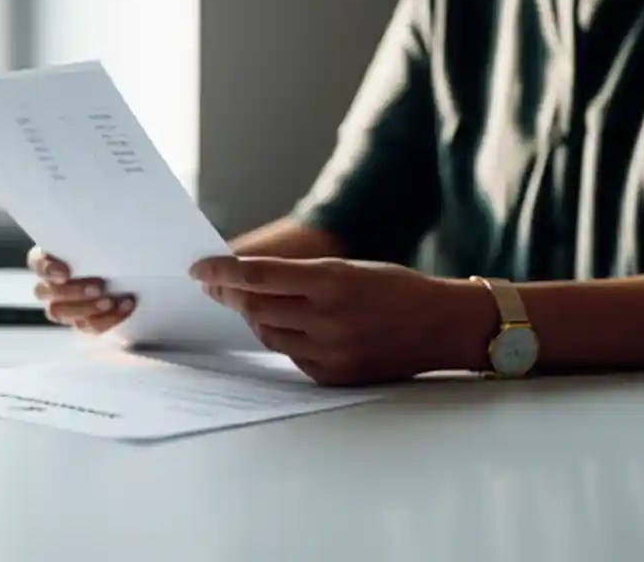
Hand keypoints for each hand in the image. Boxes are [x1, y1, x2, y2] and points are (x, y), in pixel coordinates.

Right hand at [27, 247, 135, 333]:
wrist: (138, 272)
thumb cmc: (119, 247)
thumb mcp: (110, 238)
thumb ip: (98, 238)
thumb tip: (104, 228)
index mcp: (52, 258)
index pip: (37, 262)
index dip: (47, 268)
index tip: (65, 272)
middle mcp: (51, 283)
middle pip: (43, 292)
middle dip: (72, 291)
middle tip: (99, 286)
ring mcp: (63, 305)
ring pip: (58, 312)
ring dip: (86, 308)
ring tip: (111, 301)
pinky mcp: (82, 321)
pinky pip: (86, 326)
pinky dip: (107, 319)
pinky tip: (125, 306)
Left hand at [189, 256, 494, 384]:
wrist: (445, 326)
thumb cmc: (397, 289)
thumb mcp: (351, 269)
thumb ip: (302, 276)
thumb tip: (248, 280)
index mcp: (331, 280)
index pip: (256, 276)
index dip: (220, 272)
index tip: (197, 268)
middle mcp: (327, 317)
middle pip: (254, 307)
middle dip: (228, 295)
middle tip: (212, 286)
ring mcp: (330, 350)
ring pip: (267, 334)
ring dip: (252, 318)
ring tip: (245, 303)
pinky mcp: (334, 374)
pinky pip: (290, 356)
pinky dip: (280, 339)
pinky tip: (282, 326)